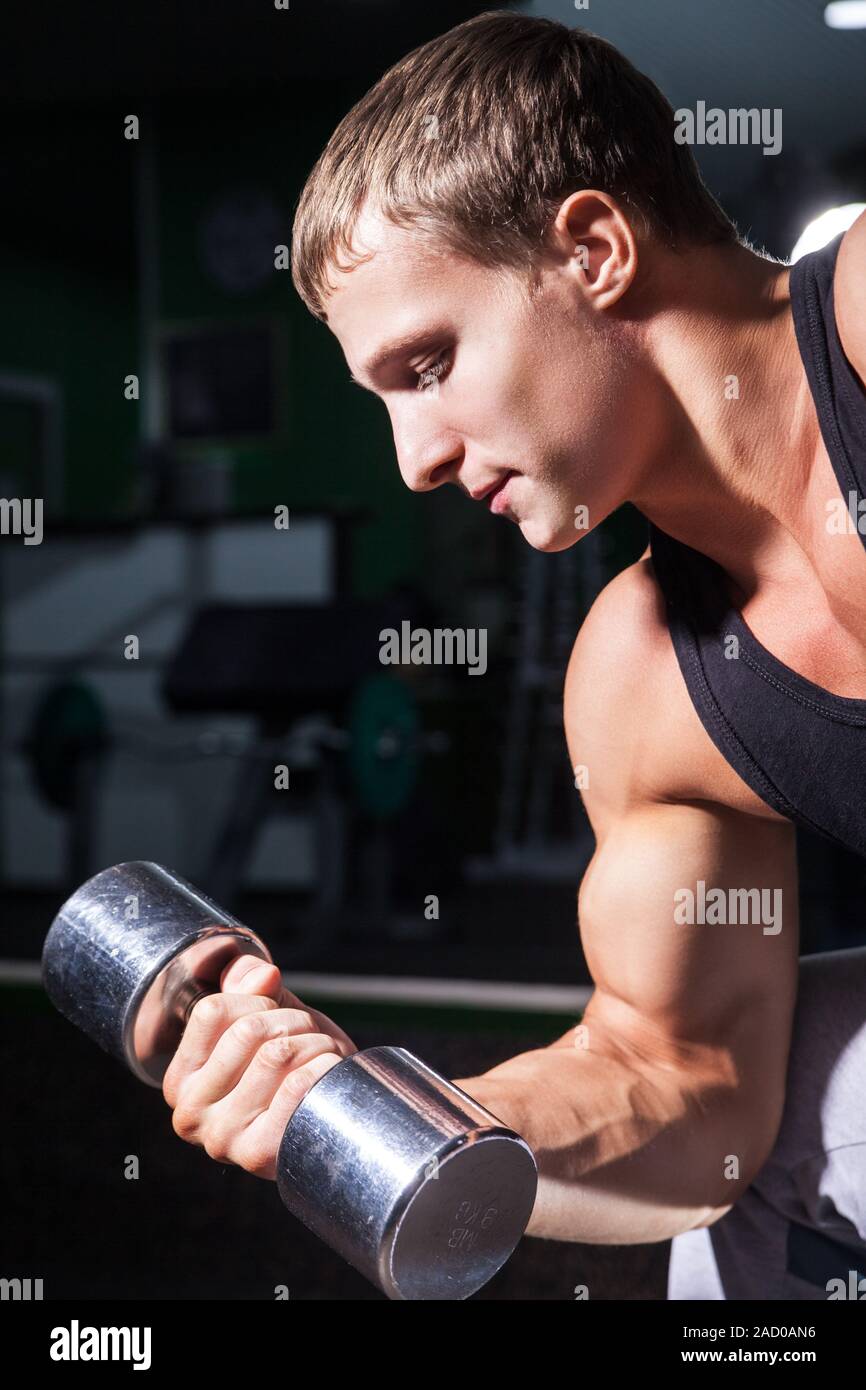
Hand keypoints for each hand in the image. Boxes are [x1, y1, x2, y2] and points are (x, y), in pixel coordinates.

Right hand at [162, 955, 358, 1179]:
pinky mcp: (258, 1154)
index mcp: (180, 1079)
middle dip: (293, 1020)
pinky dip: (324, 1065)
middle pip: (248, 1031)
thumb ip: (251, 986)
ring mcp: (221, 1138)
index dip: (257, 999)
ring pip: (276, 1054)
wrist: (324, 1127)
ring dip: (314, 1042)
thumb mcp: (266, 1018)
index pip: (213, 1011)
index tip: (275, 1013)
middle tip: (308, 1035)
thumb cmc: (291, 1067)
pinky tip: (328, 1071)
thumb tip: (265, 975)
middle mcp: (190, 1113)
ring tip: (321, 1053)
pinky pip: (297, 1086)